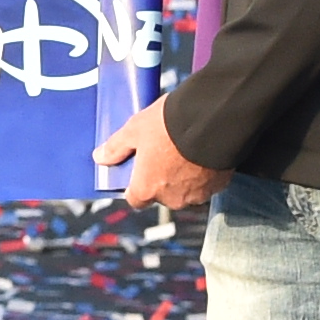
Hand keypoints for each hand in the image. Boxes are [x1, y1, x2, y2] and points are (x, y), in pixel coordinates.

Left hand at [97, 94, 224, 211]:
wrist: (214, 120)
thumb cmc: (170, 126)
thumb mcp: (134, 130)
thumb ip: (116, 147)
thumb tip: (101, 157)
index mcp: (146, 189)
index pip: (136, 199)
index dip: (136, 185)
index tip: (138, 171)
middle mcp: (172, 199)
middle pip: (162, 194)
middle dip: (161, 178)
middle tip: (164, 153)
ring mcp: (197, 194)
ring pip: (185, 190)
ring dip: (184, 177)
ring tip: (185, 151)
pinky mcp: (219, 186)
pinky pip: (207, 183)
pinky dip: (204, 173)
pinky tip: (202, 152)